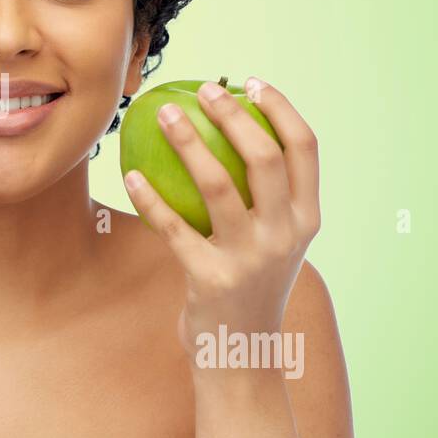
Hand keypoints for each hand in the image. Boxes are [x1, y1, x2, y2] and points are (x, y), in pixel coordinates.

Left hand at [122, 76, 321, 365]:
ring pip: (217, 185)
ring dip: (187, 143)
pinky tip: (130, 173)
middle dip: (234, 115)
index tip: (251, 82)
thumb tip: (233, 127)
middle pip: (264, 158)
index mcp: (307, 219)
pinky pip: (174, 227)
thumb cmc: (250, 283)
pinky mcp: (211, 279)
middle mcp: (286, 236)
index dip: (281, 108)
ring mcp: (250, 259)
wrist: (241, 355)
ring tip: (163, 115)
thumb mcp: (274, 241)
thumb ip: (267, 197)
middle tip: (203, 89)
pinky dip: (149, 198)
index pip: (305, 149)